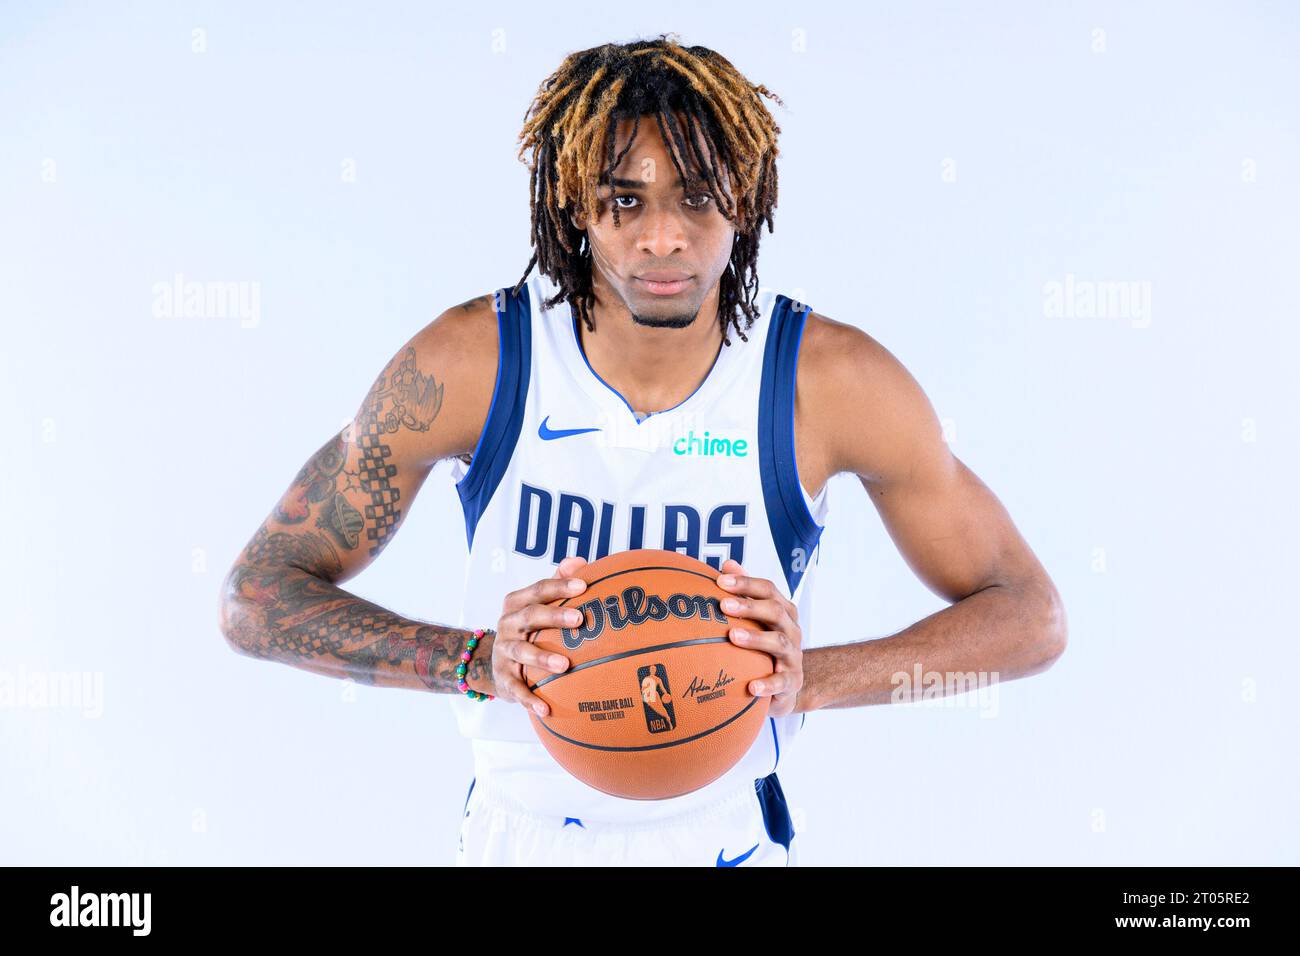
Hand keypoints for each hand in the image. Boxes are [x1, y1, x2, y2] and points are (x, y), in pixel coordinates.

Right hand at [491, 555, 587, 717]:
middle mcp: (508, 624)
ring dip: (542, 658)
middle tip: (580, 618)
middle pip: (530, 616)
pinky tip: (546, 709)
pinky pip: (516, 689)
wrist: (494, 662)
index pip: (538, 590)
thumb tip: (580, 561)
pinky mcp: (503, 678)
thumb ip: (558, 583)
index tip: (583, 585)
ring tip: (565, 665)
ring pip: (521, 651)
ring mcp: (504, 651)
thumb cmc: (529, 629)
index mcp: (518, 603)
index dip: (560, 586)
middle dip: (554, 616)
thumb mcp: (537, 604)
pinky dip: (529, 699)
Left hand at [716, 558, 803, 717]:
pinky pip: (781, 682)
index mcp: (782, 611)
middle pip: (775, 611)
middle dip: (749, 606)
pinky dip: (767, 684)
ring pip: (778, 643)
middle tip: (723, 605)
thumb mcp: (758, 618)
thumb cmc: (766, 644)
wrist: (788, 684)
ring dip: (755, 639)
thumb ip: (745, 592)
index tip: (720, 580)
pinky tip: (751, 687)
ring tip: (732, 636)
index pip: (768, 589)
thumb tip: (728, 564)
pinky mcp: (791, 681)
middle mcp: (791, 629)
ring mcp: (793, 655)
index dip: (746, 583)